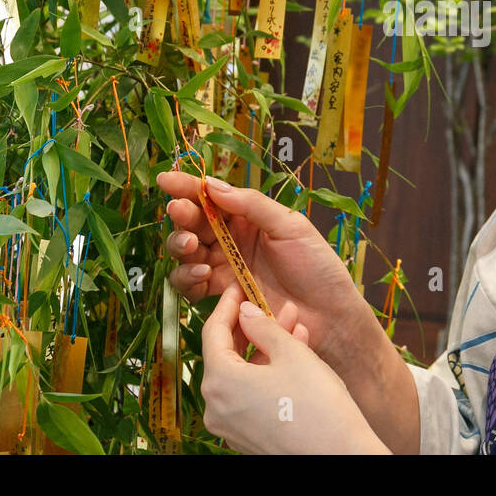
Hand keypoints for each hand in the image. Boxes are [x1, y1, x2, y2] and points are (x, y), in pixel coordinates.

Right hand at [156, 171, 375, 367]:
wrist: (329, 316)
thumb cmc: (318, 266)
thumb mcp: (290, 226)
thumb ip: (252, 205)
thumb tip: (212, 186)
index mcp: (249, 217)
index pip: (212, 197)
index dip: (187, 187)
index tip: (166, 179)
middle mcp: (232, 240)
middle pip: (193, 223)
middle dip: (182, 215)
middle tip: (180, 213)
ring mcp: (226, 269)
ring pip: (186, 254)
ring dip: (180, 247)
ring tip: (191, 247)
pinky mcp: (222, 297)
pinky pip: (191, 286)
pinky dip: (187, 279)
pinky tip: (201, 276)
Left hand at [201, 281, 389, 454]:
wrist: (339, 455)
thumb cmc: (316, 405)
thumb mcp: (291, 354)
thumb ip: (263, 328)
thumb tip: (246, 313)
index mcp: (219, 382)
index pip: (213, 332)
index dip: (228, 305)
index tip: (239, 287)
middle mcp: (216, 407)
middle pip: (226, 354)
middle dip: (251, 327)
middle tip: (271, 304)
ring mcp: (230, 426)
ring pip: (241, 375)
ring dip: (265, 349)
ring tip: (294, 326)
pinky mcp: (247, 436)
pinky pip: (250, 395)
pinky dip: (266, 373)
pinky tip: (294, 355)